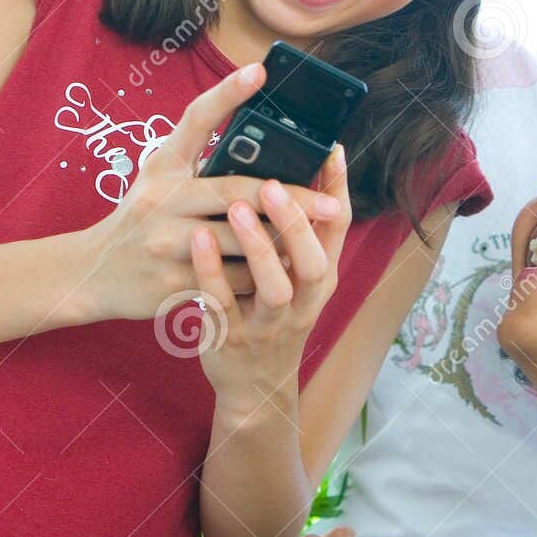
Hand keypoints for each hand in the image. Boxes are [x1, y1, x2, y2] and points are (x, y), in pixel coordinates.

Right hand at [80, 62, 342, 320]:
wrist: (93, 273)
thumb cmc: (142, 218)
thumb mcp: (159, 182)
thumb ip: (201, 167)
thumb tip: (268, 155)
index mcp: (161, 166)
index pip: (194, 120)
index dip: (226, 94)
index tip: (261, 72)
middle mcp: (160, 198)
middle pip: (237, 192)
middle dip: (291, 198)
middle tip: (332, 203)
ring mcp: (164, 241)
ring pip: (241, 240)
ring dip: (282, 242)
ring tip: (316, 238)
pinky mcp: (171, 280)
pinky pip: (232, 278)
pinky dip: (262, 275)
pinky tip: (285, 272)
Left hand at [184, 138, 350, 406]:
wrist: (252, 386)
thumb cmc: (273, 316)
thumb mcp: (300, 280)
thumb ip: (302, 234)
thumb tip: (303, 168)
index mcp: (321, 280)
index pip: (338, 230)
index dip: (337, 191)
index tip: (332, 149)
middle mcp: (302, 302)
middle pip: (314, 263)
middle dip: (297, 224)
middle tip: (274, 186)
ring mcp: (268, 323)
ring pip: (273, 287)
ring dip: (258, 246)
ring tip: (237, 207)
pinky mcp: (231, 337)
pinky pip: (221, 302)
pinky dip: (211, 271)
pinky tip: (198, 240)